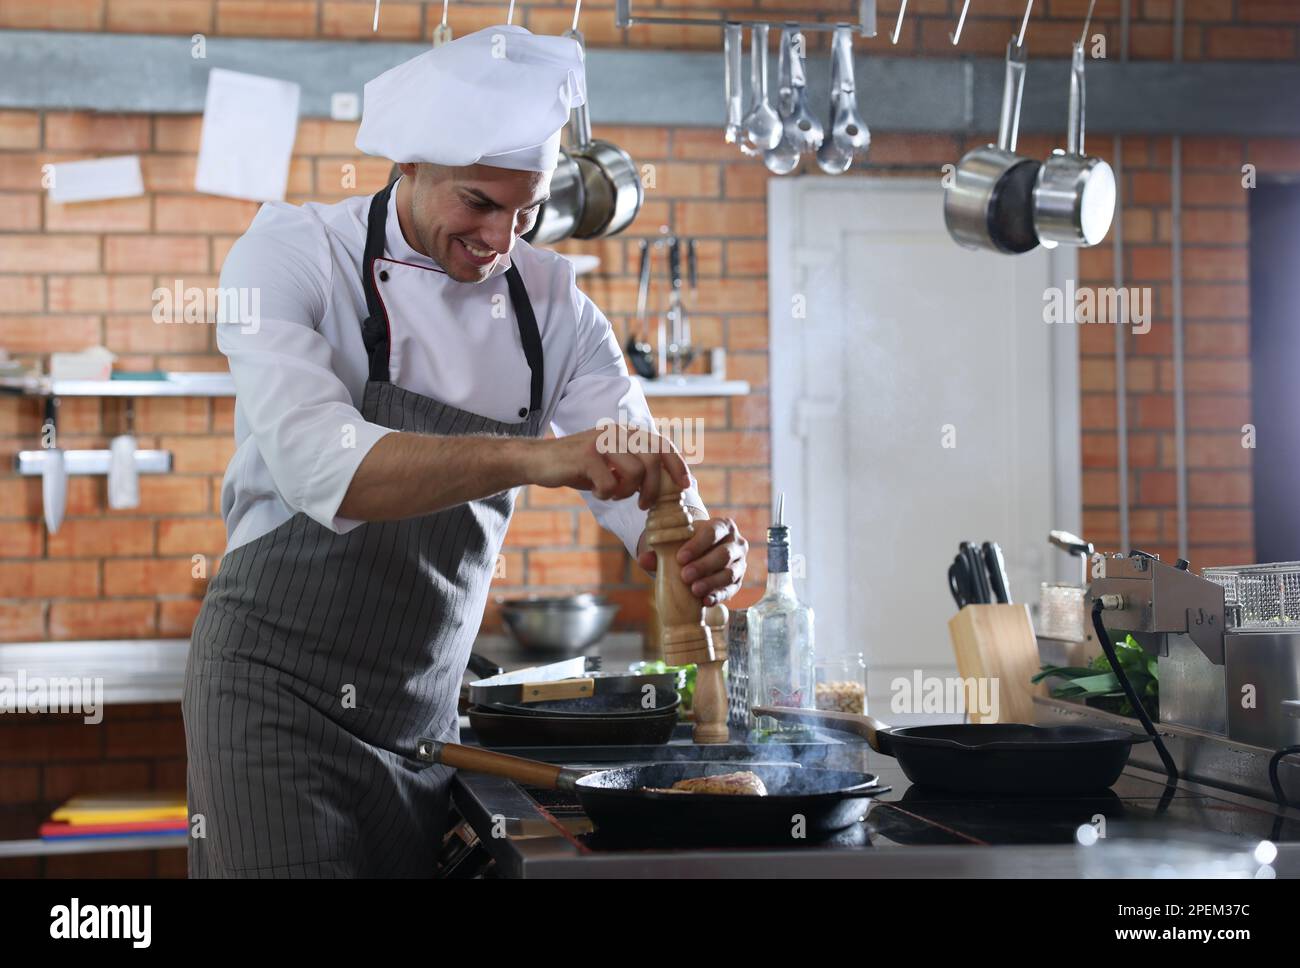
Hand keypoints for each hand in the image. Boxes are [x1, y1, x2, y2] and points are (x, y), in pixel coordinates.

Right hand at [531, 425, 691, 509]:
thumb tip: (666, 485)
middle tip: (643, 504)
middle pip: (652, 461)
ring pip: (634, 474)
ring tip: (611, 493)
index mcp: (627, 432)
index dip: (677, 466)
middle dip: (653, 489)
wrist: (540, 461)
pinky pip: (610, 484)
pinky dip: (605, 494)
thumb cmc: (580, 467)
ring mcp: (601, 442)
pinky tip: (594, 490)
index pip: (662, 445)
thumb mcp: (612, 462)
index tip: (685, 486)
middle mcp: (617, 432)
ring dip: (625, 493)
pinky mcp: (585, 456)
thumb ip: (635, 467)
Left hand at [637, 516, 747, 605]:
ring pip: (730, 573)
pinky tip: (704, 602)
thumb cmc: (690, 547)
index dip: (697, 545)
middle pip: (724, 554)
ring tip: (693, 590)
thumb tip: (643, 559)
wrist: (704, 557)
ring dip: (711, 582)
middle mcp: (736, 543)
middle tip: (684, 576)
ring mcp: (740, 564)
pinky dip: (718, 596)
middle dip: (703, 565)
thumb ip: (660, 551)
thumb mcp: (677, 544)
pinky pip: (731, 590)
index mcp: (722, 526)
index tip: (680, 558)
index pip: (712, 532)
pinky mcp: (738, 582)